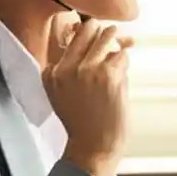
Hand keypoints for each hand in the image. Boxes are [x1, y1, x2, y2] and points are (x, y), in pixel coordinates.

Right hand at [43, 14, 134, 175]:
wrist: (93, 146)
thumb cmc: (83, 121)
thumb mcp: (62, 93)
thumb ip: (70, 68)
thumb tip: (96, 39)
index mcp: (51, 73)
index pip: (68, 35)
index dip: (85, 30)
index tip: (94, 30)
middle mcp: (67, 68)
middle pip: (88, 29)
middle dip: (102, 31)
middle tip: (112, 34)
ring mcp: (87, 69)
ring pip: (107, 38)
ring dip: (117, 44)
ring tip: (120, 51)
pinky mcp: (108, 74)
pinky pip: (122, 55)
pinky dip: (125, 64)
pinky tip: (121, 78)